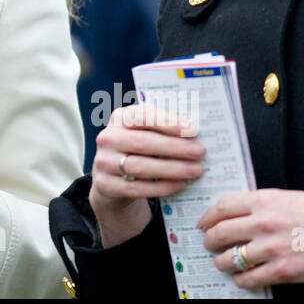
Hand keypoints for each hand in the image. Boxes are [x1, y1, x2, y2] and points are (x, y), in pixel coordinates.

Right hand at [89, 103, 203, 246]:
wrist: (112, 182)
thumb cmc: (137, 152)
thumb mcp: (144, 134)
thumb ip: (162, 129)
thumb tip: (193, 131)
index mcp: (119, 119)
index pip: (141, 116)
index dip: (167, 122)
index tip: (191, 128)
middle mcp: (107, 138)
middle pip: (142, 142)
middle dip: (174, 147)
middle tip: (199, 151)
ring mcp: (104, 162)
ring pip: (140, 166)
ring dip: (171, 169)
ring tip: (195, 170)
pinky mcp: (106, 185)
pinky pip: (137, 188)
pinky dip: (162, 187)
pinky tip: (180, 184)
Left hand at [199, 188, 303, 287]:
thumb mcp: (288, 197)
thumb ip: (261, 204)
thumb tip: (237, 214)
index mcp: (264, 201)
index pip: (222, 207)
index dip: (207, 217)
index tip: (203, 223)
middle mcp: (263, 223)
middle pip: (220, 232)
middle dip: (209, 240)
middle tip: (208, 244)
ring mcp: (272, 248)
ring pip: (230, 258)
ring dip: (222, 262)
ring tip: (223, 263)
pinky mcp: (283, 270)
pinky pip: (249, 278)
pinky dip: (241, 280)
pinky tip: (241, 278)